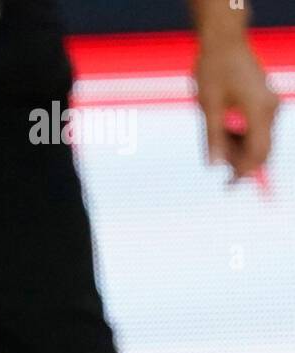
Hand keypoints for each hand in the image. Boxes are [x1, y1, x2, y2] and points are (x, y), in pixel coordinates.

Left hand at [195, 38, 278, 178]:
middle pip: (263, 148)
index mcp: (259, 109)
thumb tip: (215, 166)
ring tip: (217, 143)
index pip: (258, 152)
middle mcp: (270, 108)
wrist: (223, 41)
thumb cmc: (213, 69)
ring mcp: (269, 103)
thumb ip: (213, 138)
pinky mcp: (264, 100)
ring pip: (259, 139)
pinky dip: (242, 136)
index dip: (245, 172)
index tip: (229, 185)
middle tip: (221, 172)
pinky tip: (224, 132)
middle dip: (243, 163)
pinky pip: (257, 127)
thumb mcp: (208, 107)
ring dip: (240, 149)